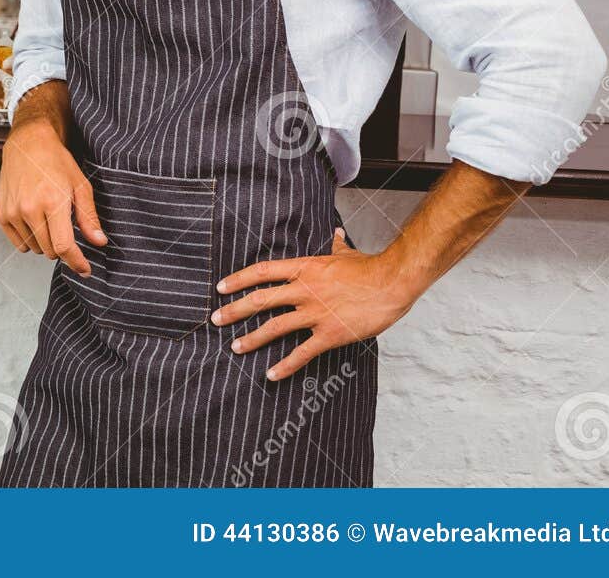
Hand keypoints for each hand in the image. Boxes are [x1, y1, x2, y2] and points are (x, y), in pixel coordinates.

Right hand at [0, 122, 105, 276]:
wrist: (28, 145)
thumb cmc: (56, 162)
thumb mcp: (81, 186)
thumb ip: (89, 217)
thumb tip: (99, 242)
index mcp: (52, 201)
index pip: (63, 246)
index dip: (76, 262)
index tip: (85, 269)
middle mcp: (30, 208)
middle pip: (49, 251)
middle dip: (62, 247)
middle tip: (66, 229)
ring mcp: (13, 212)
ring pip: (34, 248)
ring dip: (45, 243)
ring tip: (49, 219)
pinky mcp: (2, 214)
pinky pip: (19, 244)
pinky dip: (30, 240)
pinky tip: (35, 222)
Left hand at [212, 228, 417, 380]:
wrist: (392, 283)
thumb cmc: (370, 268)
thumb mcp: (346, 253)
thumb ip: (334, 246)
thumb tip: (335, 233)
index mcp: (304, 268)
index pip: (262, 272)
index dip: (238, 280)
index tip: (220, 288)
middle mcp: (304, 290)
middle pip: (261, 300)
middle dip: (234, 310)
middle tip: (215, 319)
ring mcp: (315, 313)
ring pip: (275, 327)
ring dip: (252, 338)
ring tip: (235, 347)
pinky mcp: (330, 334)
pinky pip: (302, 353)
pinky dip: (285, 366)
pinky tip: (271, 374)